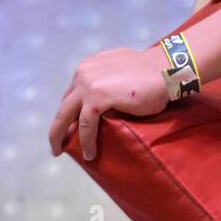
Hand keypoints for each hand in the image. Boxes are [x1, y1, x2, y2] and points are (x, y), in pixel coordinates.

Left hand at [49, 47, 168, 161]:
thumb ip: (108, 81)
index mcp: (89, 67)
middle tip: (56, 144)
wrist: (165, 70)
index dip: (69, 112)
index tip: (69, 127)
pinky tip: (89, 153)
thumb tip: (107, 99)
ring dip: (63, 136)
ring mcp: (88, 85)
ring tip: (63, 151)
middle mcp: (83, 73)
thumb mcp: (121, 73)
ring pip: (67, 116)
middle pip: (63, 106)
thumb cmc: (151, 74)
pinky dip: (86, 141)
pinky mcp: (96, 98)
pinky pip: (86, 125)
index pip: (72, 94)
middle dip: (57, 127)